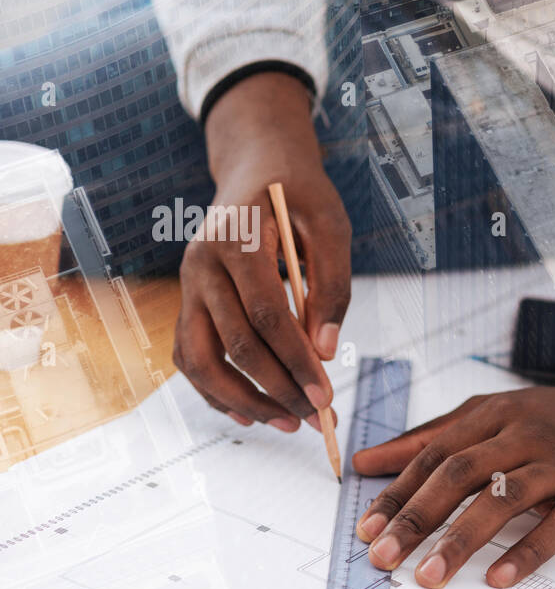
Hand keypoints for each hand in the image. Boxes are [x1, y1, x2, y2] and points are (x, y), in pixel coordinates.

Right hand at [172, 72, 350, 430]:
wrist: (258, 166)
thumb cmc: (301, 194)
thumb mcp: (332, 225)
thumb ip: (332, 286)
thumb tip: (326, 350)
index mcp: (236, 239)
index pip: (265, 314)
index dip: (296, 361)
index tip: (326, 397)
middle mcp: (201, 265)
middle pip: (234, 343)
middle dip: (278, 388)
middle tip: (317, 417)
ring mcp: (188, 285)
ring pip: (199, 358)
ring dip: (242, 400)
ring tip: (287, 422)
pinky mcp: (189, 301)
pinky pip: (191, 355)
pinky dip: (216, 390)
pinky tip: (251, 413)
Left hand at [352, 369, 554, 588]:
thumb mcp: (494, 416)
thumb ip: (431, 437)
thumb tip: (367, 462)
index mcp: (494, 417)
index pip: (434, 455)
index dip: (397, 494)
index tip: (366, 531)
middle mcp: (523, 436)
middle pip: (460, 474)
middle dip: (416, 518)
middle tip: (384, 557)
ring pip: (504, 500)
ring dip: (462, 540)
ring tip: (430, 576)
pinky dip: (527, 552)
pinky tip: (500, 578)